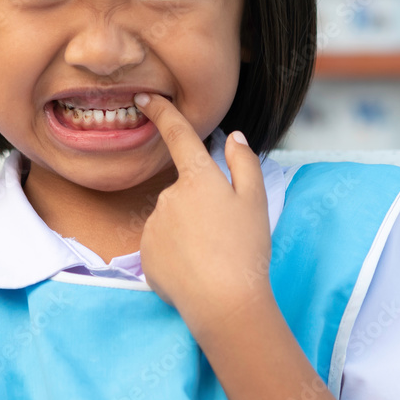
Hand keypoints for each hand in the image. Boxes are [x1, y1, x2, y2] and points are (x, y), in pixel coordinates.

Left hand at [134, 92, 273, 337]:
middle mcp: (169, 196)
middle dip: (199, 209)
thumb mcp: (256, 201)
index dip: (161, 111)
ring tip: (211, 258)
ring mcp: (153, 225)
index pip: (177, 135)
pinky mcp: (144, 254)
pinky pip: (161, 247)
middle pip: (183, 193)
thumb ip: (243, 163)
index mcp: (198, 178)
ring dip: (188, 234)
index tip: (144, 96)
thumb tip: (233, 137)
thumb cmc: (246, 249)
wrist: (224, 303)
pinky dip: (176, 256)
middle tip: (225, 237)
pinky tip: (194, 272)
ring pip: (171, 222)